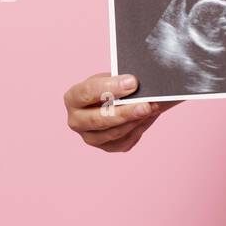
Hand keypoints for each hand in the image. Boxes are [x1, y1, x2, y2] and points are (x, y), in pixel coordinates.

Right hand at [63, 72, 177, 152]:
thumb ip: (120, 81)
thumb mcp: (110, 78)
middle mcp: (76, 121)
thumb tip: (138, 84)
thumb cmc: (110, 86)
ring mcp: (90, 137)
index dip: (110, 88)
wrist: (115, 100)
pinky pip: (124, 142)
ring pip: (113, 134)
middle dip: (124, 112)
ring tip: (153, 108)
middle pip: (98, 120)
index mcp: (73, 99)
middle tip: (145, 105)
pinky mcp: (107, 147)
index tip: (133, 82)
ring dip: (135, 121)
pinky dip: (139, 128)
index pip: (87, 93)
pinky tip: (150, 117)